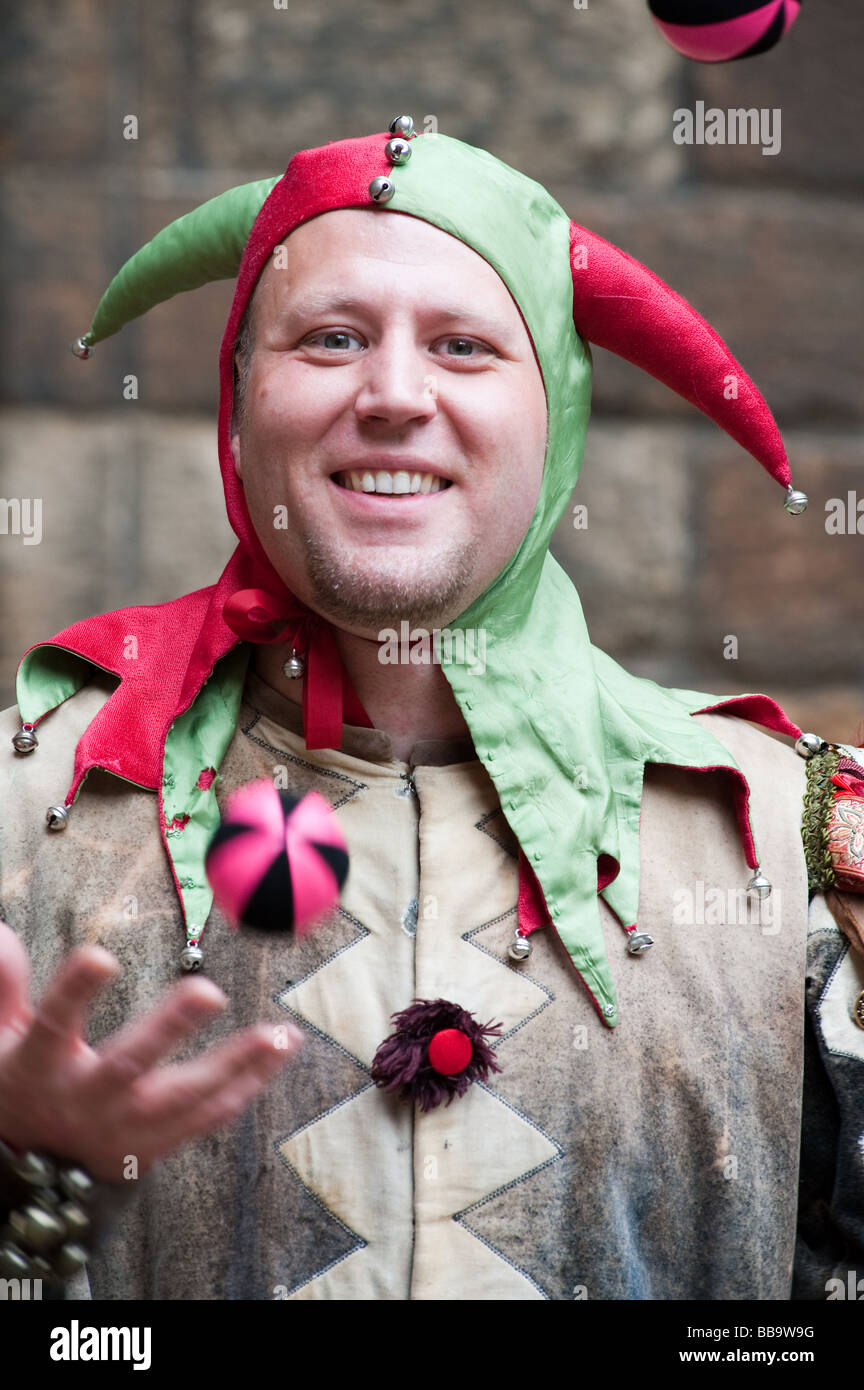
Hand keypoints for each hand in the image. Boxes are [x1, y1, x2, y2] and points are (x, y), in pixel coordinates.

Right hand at [0, 921, 302, 1180]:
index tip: (100, 956)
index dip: (75, 991)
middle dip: (170, 1028)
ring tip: (281, 1033)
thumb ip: (3, 984)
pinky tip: (280, 1052)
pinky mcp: (156, 1148)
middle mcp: (86, 1100)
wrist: (29, 1172)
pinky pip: (209, 1118)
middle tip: (209, 991)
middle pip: (130, 1064)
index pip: (55, 1024)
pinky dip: (249, 1086)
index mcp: (42, 1067)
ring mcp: (125, 1129)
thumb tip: (2, 930)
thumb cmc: (20, 1082)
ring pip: (186, 1097)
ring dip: (237, 1064)